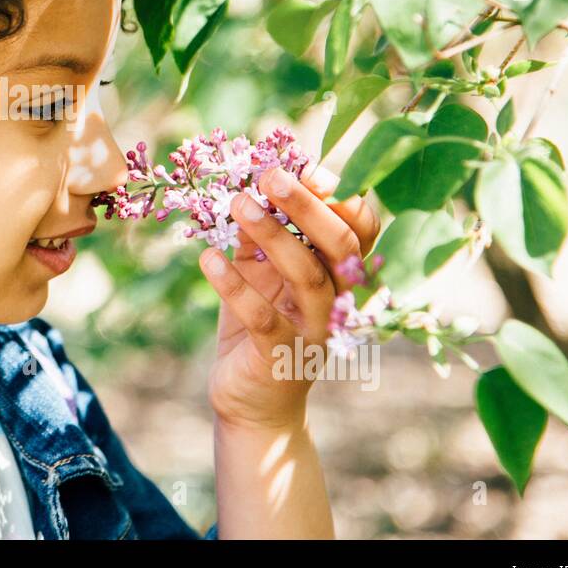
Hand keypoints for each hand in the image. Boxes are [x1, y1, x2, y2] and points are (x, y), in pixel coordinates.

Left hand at [199, 163, 379, 431]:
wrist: (251, 403)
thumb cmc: (257, 327)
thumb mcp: (260, 274)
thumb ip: (260, 236)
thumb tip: (249, 182)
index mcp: (338, 275)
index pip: (359, 229)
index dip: (336, 194)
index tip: (301, 164)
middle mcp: (336, 302)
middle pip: (339, 245)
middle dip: (307, 205)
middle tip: (270, 175)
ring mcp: (313, 332)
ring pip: (308, 276)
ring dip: (273, 234)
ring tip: (237, 202)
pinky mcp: (281, 358)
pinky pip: (262, 318)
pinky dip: (235, 286)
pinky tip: (208, 259)